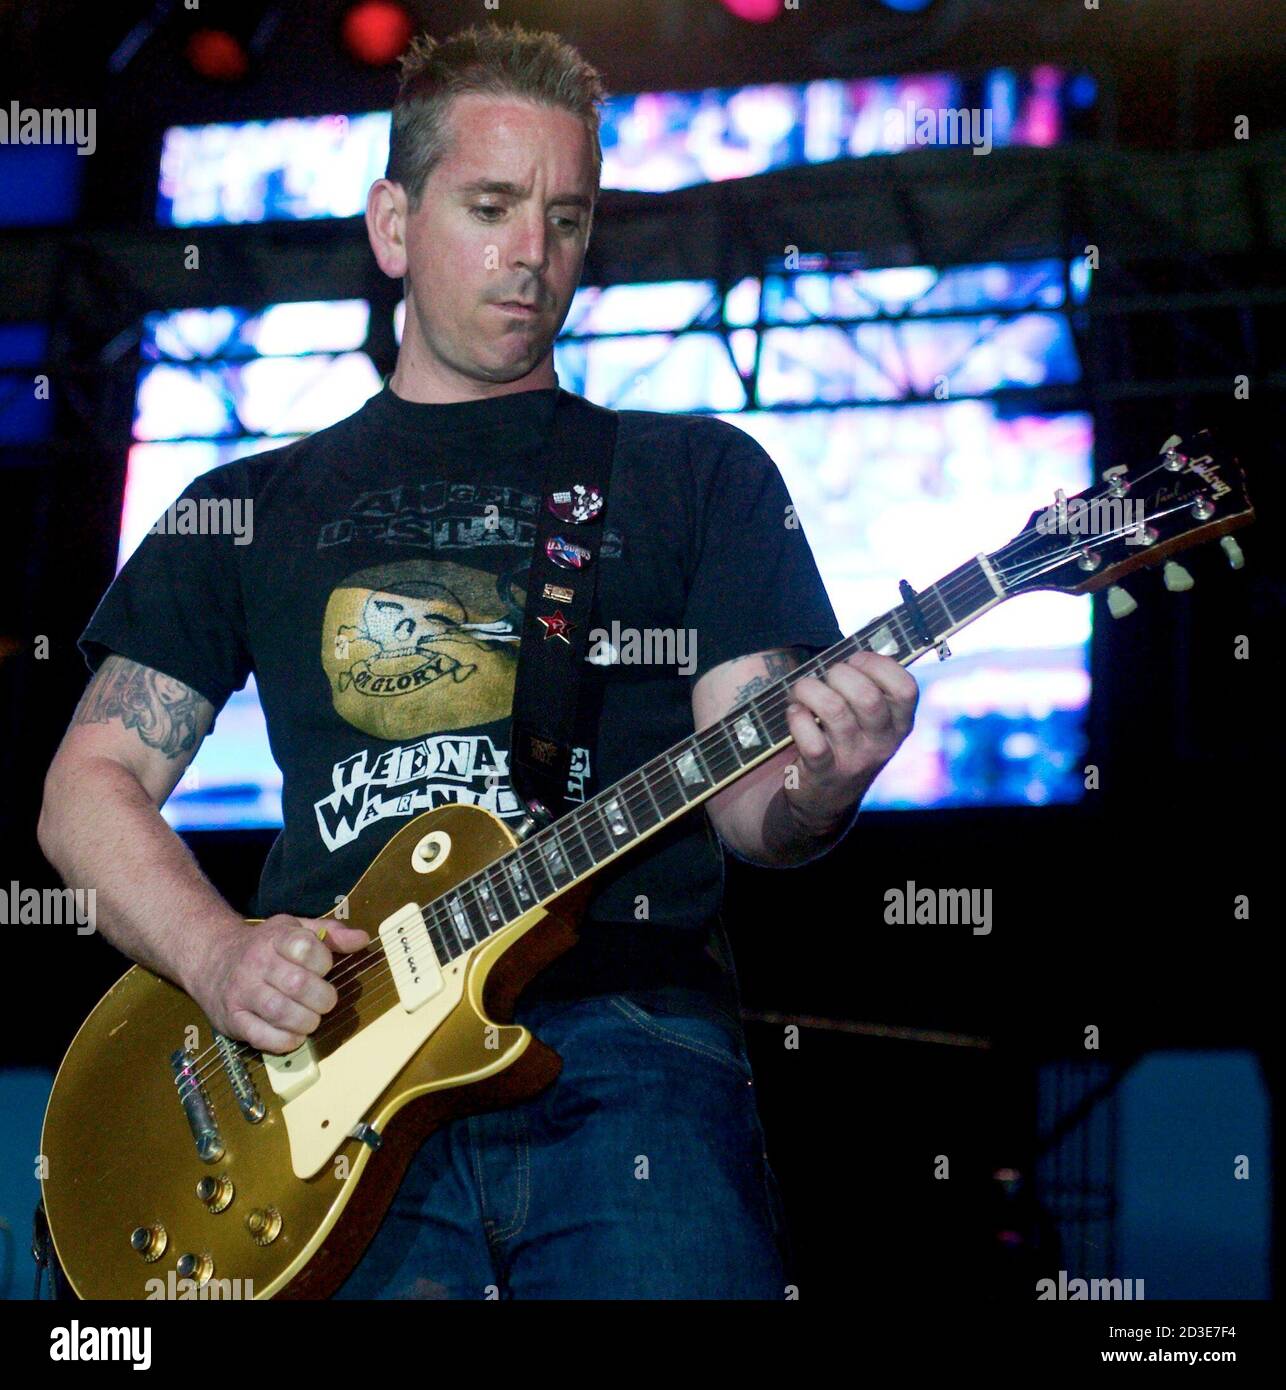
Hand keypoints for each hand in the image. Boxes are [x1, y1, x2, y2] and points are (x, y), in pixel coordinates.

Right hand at [190, 914, 370, 1052]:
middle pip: (297, 984)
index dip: (323, 961)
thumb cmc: (265, 946)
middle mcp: (255, 963)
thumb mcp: (295, 929)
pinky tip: (294, 1035)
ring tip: (312, 1019)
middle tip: (325, 1002)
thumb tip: (362, 940)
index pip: (305, 947)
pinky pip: (261, 1036)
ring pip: (280, 1012)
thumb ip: (330, 933)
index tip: (324, 968)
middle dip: (322, 998)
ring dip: (306, 1021)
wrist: (212, 959)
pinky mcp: (232, 1020)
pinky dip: (285, 1040)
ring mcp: (241, 992)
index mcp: (275, 938)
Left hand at [782, 651, 918, 832]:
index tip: (856, 662)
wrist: (825, 802)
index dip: (877, 664)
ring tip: (802, 691)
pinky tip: (794, 715)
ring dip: (810, 690)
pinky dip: (796, 717)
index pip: (906, 687)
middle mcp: (883, 743)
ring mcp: (854, 760)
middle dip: (839, 674)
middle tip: (826, 677)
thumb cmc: (845, 741)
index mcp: (900, 724)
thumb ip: (873, 681)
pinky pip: (810, 738)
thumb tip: (875, 627)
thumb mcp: (870, 718)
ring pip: (833, 711)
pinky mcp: (823, 773)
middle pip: (867, 696)